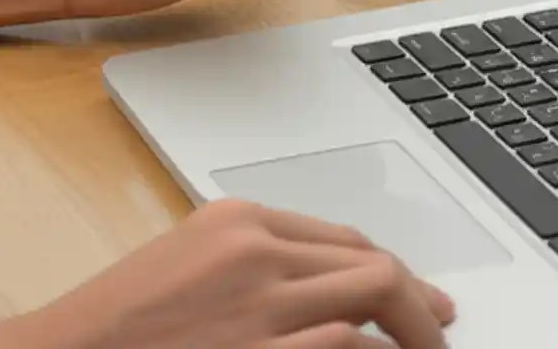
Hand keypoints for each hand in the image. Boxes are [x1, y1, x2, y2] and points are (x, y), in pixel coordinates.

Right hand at [0, 200, 454, 348]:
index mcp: (236, 220)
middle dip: (420, 299)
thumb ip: (255, 263)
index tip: (422, 295)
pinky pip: (348, 345)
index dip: (394, 269)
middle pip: (371, 262)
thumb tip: (330, 285)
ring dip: (417, 332)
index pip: (343, 238)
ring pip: (375, 296)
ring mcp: (258, 305)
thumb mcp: (187, 265)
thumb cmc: (114, 326)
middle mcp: (254, 252)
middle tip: (442, 327)